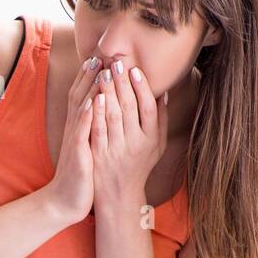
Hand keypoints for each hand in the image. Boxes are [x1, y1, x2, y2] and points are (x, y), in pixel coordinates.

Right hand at [42, 55, 100, 225]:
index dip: (91, 76)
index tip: (102, 56)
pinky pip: (82, 131)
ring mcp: (75, 140)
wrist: (66, 201)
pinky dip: (88, 114)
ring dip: (89, 87)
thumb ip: (93, 129)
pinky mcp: (78, 154)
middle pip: (80, 94)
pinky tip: (95, 101)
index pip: (84, 96)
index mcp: (79, 127)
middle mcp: (75, 129)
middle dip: (89, 74)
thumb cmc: (82, 175)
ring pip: (81, 108)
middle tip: (100, 52)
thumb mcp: (89, 147)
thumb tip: (101, 112)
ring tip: (99, 68)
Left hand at [90, 59, 167, 208]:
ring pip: (113, 116)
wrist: (119, 195)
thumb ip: (161, 119)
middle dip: (122, 83)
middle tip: (116, 62)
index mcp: (151, 141)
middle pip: (129, 108)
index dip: (142, 88)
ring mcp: (116, 151)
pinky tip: (94, 95)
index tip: (135, 70)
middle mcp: (135, 145)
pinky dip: (96, 112)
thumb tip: (162, 91)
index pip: (148, 109)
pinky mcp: (99, 156)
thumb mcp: (157, 146)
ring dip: (108, 92)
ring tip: (104, 72)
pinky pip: (98, 130)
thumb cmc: (139, 165)